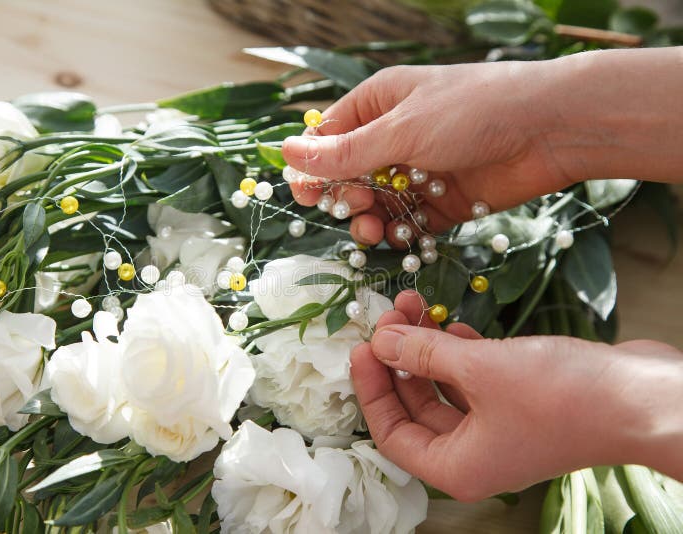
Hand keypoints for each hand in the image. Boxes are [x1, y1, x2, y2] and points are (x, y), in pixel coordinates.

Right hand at [283, 48, 682, 246]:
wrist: (549, 129)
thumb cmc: (472, 111)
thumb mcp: (401, 130)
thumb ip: (345, 152)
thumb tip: (286, 153)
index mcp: (379, 104)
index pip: (330, 137)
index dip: (313, 168)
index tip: (306, 196)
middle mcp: (395, 137)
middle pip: (350, 177)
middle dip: (344, 198)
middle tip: (351, 213)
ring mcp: (419, 171)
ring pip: (377, 204)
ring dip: (368, 220)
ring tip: (373, 230)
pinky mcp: (442, 201)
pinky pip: (408, 223)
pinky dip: (399, 234)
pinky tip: (397, 239)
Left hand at [350, 290, 682, 499]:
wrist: (642, 397)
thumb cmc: (561, 396)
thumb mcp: (479, 369)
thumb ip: (423, 352)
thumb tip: (379, 340)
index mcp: (456, 466)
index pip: (391, 434)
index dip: (371, 389)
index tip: (360, 347)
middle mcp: (474, 453)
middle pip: (414, 408)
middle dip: (398, 358)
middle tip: (388, 315)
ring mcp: (498, 429)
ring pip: (444, 388)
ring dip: (427, 347)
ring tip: (412, 303)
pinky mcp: (519, 403)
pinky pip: (473, 380)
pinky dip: (458, 353)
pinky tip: (449, 321)